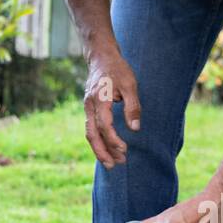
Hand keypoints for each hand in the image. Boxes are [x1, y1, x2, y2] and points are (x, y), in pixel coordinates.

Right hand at [84, 46, 140, 167]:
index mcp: (99, 99)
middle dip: (102, 152)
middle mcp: (89, 105)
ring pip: (89, 133)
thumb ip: (132, 107)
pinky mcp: (89, 108)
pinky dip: (98, 140)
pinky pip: (91, 128)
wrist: (101, 57)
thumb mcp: (130, 85)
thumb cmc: (118, 70)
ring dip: (99, 149)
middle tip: (114, 165)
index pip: (104, 125)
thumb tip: (135, 129)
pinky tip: (107, 148)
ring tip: (111, 162)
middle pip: (91, 134)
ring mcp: (87, 107)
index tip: (124, 150)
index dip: (113, 140)